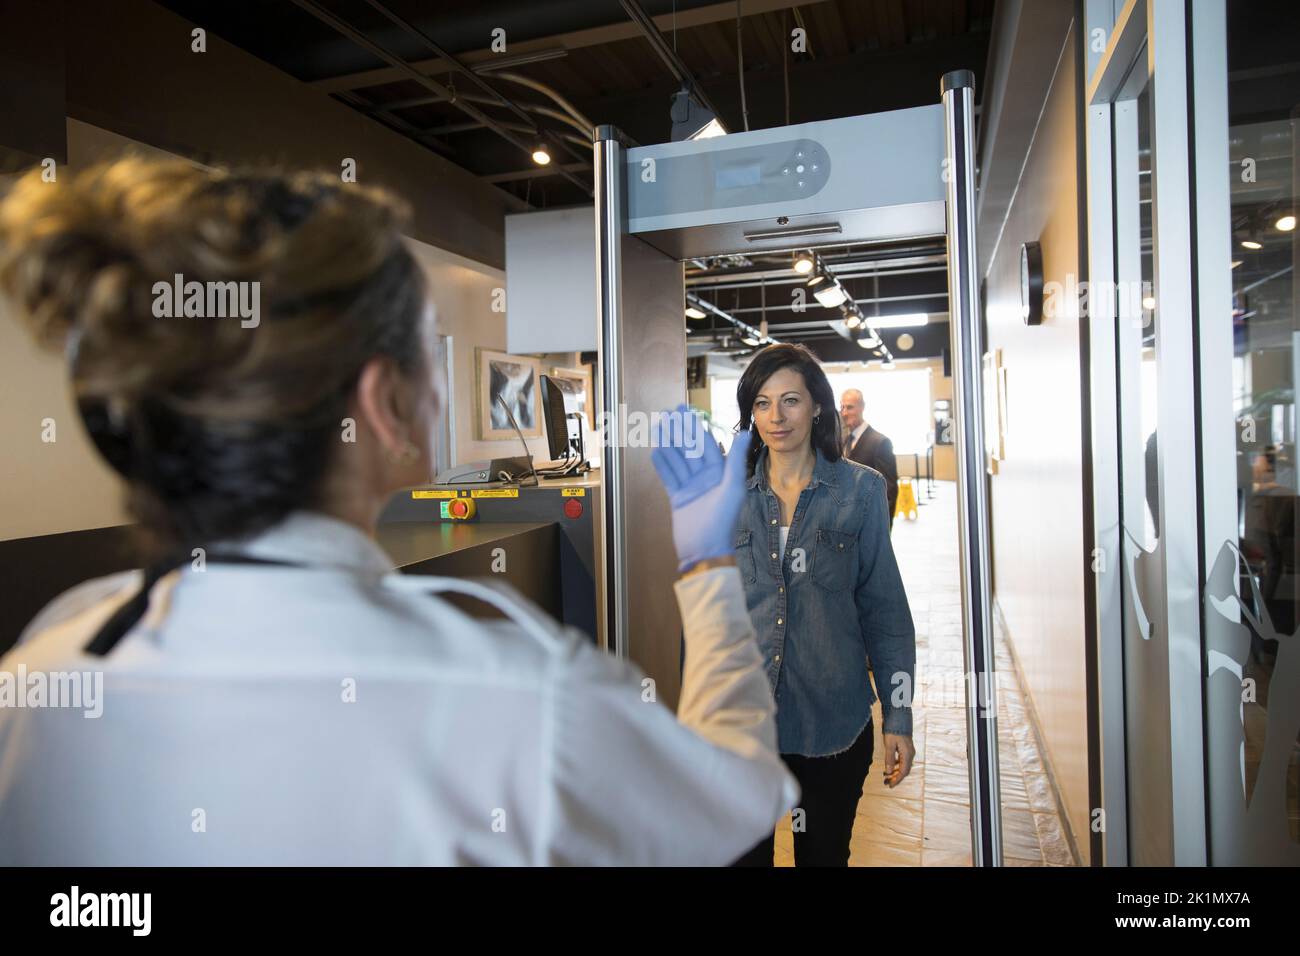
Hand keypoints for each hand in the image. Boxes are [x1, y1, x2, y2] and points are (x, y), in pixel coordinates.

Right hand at [650, 405, 751, 573]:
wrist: (705, 550)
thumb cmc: (724, 521)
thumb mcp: (733, 487)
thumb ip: (736, 459)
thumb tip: (746, 432)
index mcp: (721, 473)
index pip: (705, 444)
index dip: (694, 426)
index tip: (685, 411)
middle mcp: (706, 478)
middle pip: (689, 449)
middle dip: (678, 430)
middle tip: (668, 412)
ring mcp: (691, 487)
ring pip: (677, 460)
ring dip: (667, 443)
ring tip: (658, 426)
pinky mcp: (678, 498)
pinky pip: (669, 477)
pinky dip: (662, 465)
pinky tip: (655, 450)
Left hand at [881, 733, 914, 788]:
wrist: (899, 717)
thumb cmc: (894, 730)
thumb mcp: (889, 744)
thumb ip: (889, 759)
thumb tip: (888, 772)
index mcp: (907, 755)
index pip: (903, 772)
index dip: (897, 780)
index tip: (890, 785)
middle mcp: (910, 754)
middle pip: (904, 770)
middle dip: (896, 777)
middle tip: (886, 782)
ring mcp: (909, 751)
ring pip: (903, 766)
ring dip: (895, 771)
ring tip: (886, 775)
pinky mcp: (906, 748)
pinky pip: (903, 760)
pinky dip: (896, 765)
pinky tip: (890, 766)